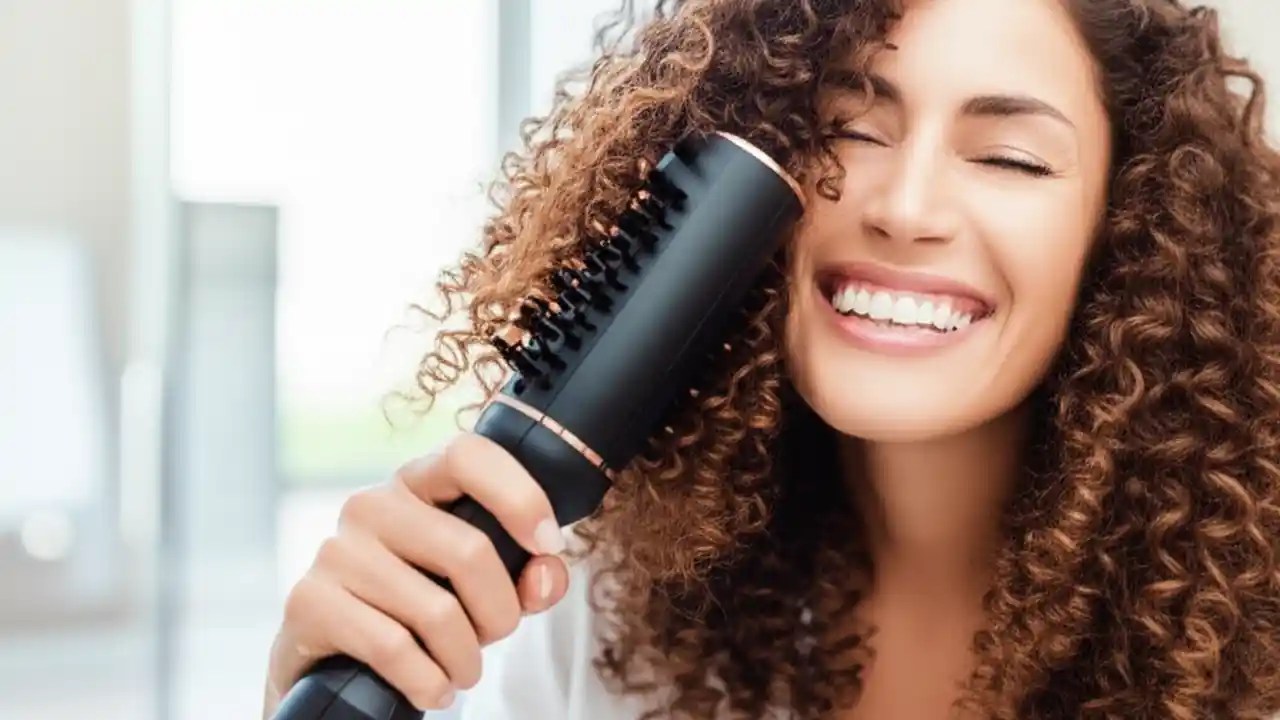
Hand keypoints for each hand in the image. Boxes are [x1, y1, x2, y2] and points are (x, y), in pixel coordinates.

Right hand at [263, 432, 571, 715]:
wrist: (331, 659)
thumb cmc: (419, 609)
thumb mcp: (482, 588)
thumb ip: (527, 576)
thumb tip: (545, 575)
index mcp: (417, 484)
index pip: (469, 455)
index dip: (519, 496)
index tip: (546, 544)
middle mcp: (372, 505)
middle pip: (469, 551)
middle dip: (499, 613)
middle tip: (492, 637)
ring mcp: (336, 550)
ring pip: (437, 611)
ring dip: (466, 659)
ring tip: (461, 671)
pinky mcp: (309, 601)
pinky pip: (393, 647)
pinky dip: (428, 681)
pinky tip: (433, 689)